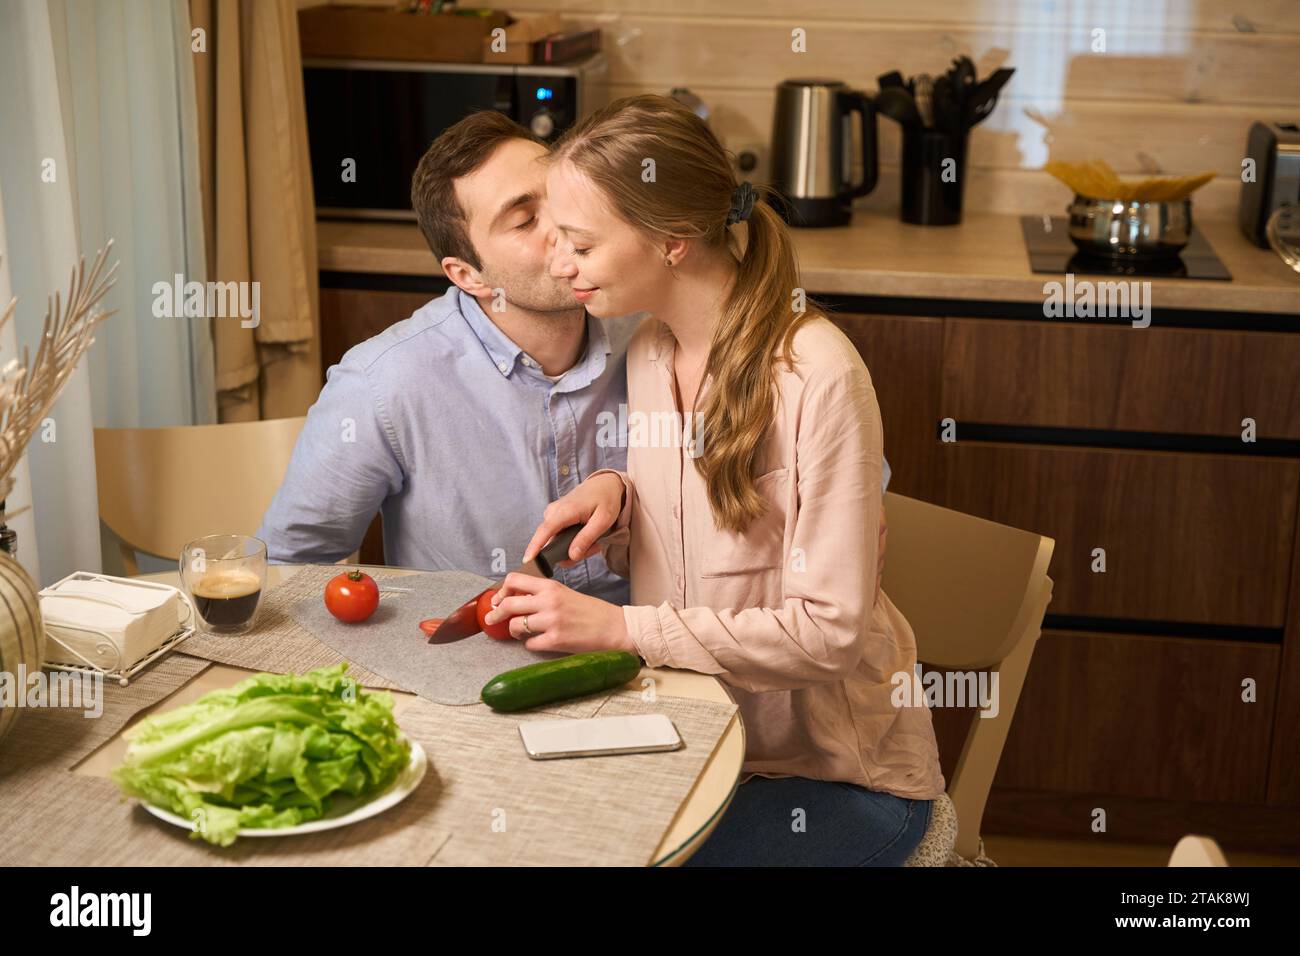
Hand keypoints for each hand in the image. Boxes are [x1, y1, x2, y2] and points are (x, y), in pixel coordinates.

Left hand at [484, 573, 633, 653]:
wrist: (615, 628)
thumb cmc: (592, 612)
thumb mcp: (566, 594)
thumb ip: (543, 595)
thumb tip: (518, 601)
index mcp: (551, 587)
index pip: (514, 580)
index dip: (502, 590)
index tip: (499, 599)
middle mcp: (549, 602)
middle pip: (508, 604)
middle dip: (496, 613)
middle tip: (492, 619)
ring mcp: (551, 622)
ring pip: (516, 625)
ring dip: (514, 631)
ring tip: (520, 632)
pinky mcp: (555, 641)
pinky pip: (530, 644)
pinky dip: (531, 645)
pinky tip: (539, 642)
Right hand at [522, 472, 625, 568]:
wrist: (604, 484)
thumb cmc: (606, 500)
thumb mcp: (603, 520)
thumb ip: (587, 538)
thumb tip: (572, 555)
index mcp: (565, 510)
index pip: (545, 531)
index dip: (535, 547)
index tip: (528, 561)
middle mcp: (553, 511)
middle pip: (553, 543)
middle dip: (572, 552)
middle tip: (595, 547)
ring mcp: (552, 514)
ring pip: (557, 542)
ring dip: (575, 546)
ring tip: (594, 541)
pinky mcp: (555, 517)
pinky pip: (559, 536)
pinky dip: (573, 540)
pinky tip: (588, 536)